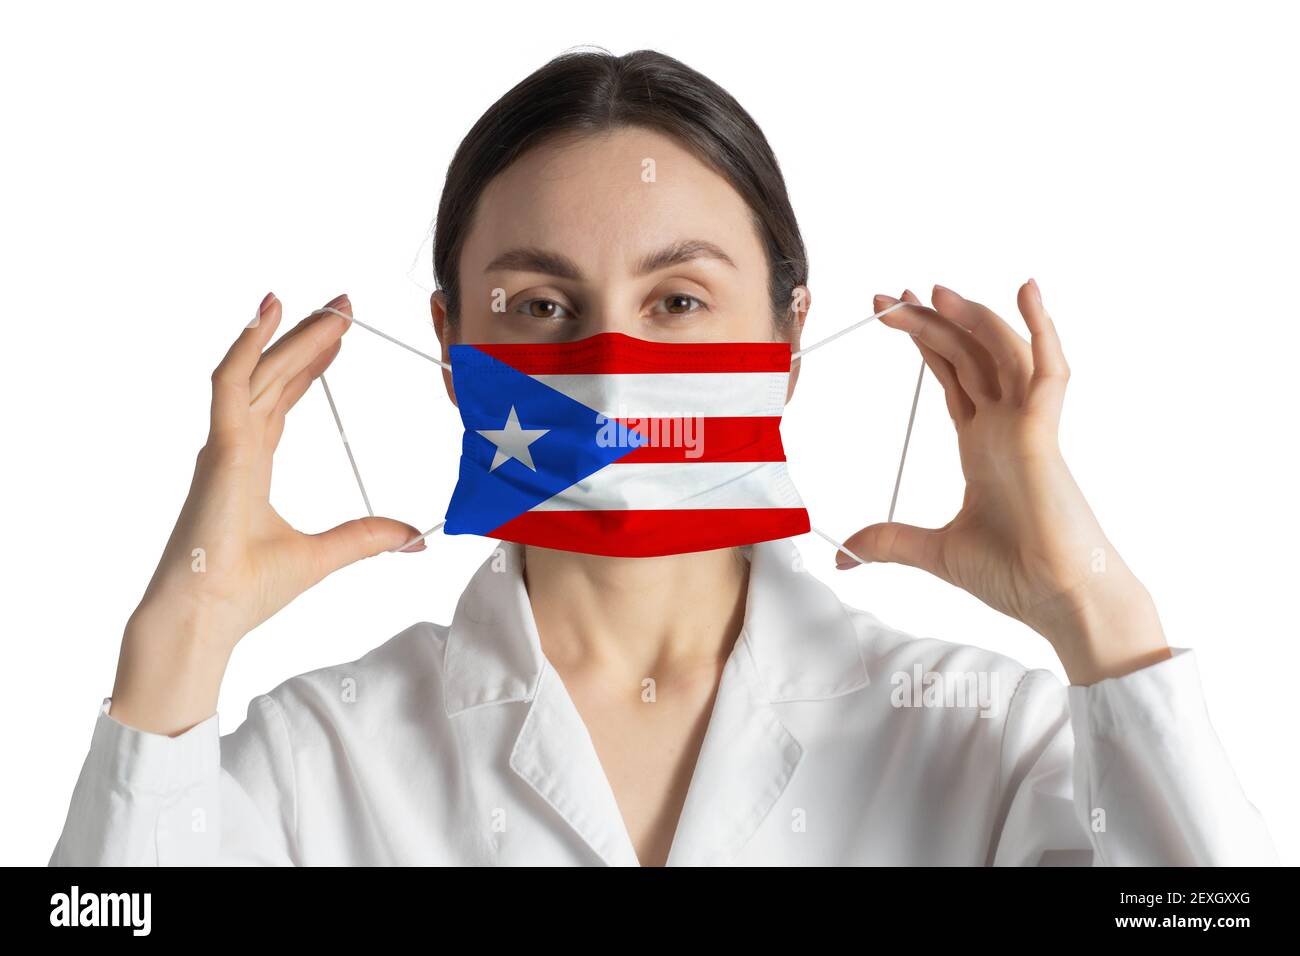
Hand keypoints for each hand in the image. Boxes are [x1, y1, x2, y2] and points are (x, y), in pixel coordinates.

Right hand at [111, 292, 425, 733]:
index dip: (309, 366)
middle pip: (274, 375)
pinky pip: (231, 383)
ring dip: (290, 333)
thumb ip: (366, 538)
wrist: (204, 618)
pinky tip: (268, 313)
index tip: (339, 339)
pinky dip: (247, 345)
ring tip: (326, 304)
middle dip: (308, 337)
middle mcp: (235, 447)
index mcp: (251, 466)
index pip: (282, 400)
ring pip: (259, 370)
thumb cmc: (245, 591)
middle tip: (345, 305)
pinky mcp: (220, 450)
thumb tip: (413, 538)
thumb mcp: (323, 557)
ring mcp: (224, 445)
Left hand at [839, 281, 1170, 684]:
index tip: (886, 313)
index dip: (922, 341)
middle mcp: (1006, 426)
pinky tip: (1026, 290)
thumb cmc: (1014, 575)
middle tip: (887, 295)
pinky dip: (1041, 328)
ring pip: (1001, 351)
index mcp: (982, 444)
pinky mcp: (1046, 434)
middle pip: (968, 353)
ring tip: (932, 289)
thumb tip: (842, 556)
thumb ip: (889, 543)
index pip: (951, 374)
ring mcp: (1028, 426)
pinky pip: (1049, 371)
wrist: (1058, 601)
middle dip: (929, 320)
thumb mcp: (934, 552)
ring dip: (971, 316)